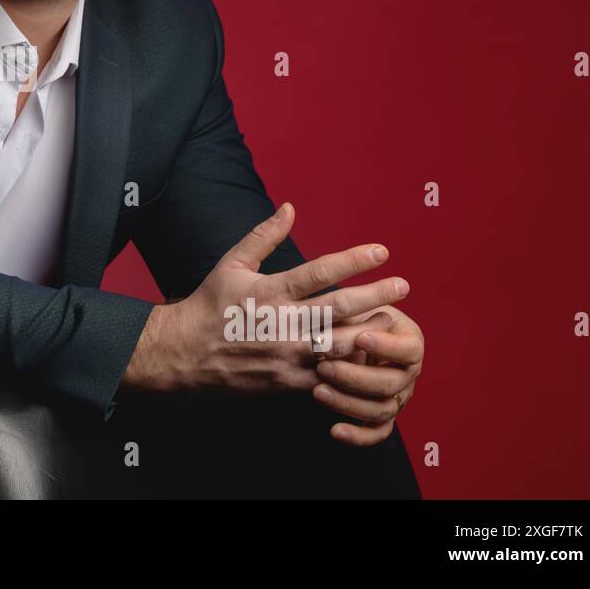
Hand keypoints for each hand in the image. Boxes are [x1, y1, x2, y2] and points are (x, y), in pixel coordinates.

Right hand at [158, 202, 409, 395]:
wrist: (186, 352)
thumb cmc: (211, 304)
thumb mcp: (232, 263)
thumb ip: (264, 235)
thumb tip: (290, 207)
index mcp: (271, 291)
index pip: (321, 272)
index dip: (355, 260)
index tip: (382, 250)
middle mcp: (283, 323)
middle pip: (340, 308)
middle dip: (377, 295)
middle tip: (404, 285)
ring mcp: (288, 355)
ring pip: (341, 344)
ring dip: (371, 331)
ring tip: (394, 319)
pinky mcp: (290, 381)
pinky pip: (329, 374)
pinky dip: (351, 364)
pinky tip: (370, 353)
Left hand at [311, 302, 423, 445]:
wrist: (345, 331)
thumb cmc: (352, 314)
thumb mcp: (354, 307)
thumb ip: (353, 312)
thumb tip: (338, 312)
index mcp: (409, 341)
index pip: (408, 349)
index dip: (386, 346)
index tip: (360, 338)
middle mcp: (409, 372)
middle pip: (392, 383)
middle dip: (356, 377)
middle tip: (325, 367)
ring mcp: (398, 396)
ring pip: (382, 409)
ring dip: (349, 403)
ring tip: (318, 392)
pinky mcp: (383, 416)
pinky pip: (377, 432)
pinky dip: (358, 436)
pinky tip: (335, 431)